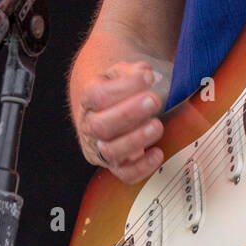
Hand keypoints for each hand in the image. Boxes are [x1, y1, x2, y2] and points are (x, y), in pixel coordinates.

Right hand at [78, 60, 165, 182]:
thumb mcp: (122, 74)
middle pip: (100, 126)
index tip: (149, 77)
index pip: (97, 95)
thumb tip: (145, 72)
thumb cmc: (120, 90)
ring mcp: (101, 149)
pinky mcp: (117, 165)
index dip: (124, 86)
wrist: (112, 108)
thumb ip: (132, 71)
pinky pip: (125, 174)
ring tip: (157, 126)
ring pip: (111, 152)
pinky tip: (157, 153)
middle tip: (153, 101)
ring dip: (136, 140)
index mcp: (88, 100)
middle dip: (129, 114)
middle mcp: (90, 126)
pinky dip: (142, 168)